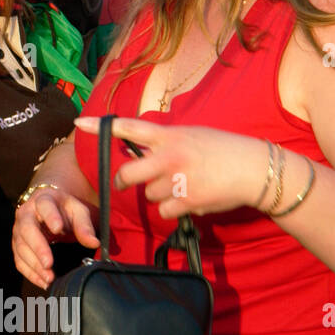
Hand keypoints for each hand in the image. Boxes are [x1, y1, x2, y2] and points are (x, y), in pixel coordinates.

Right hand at [12, 187, 98, 287]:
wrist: (47, 208)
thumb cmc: (64, 210)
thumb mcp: (78, 211)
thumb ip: (85, 226)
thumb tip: (94, 243)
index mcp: (43, 200)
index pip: (44, 206)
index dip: (50, 217)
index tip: (58, 229)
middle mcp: (26, 214)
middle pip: (27, 230)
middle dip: (37, 248)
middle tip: (49, 263)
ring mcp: (18, 230)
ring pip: (21, 247)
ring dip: (34, 264)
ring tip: (49, 278)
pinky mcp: (17, 244)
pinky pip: (19, 260)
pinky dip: (30, 273)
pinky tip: (43, 282)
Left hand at [74, 116, 269, 219]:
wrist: (256, 170)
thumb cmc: (223, 150)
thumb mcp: (191, 135)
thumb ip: (164, 142)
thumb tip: (140, 151)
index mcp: (170, 135)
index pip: (130, 128)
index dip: (102, 126)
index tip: (79, 123)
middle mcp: (169, 156)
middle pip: (127, 174)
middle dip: (123, 181)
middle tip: (126, 182)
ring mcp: (177, 180)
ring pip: (150, 195)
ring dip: (161, 194)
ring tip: (186, 184)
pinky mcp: (186, 201)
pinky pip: (165, 211)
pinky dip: (175, 209)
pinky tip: (193, 198)